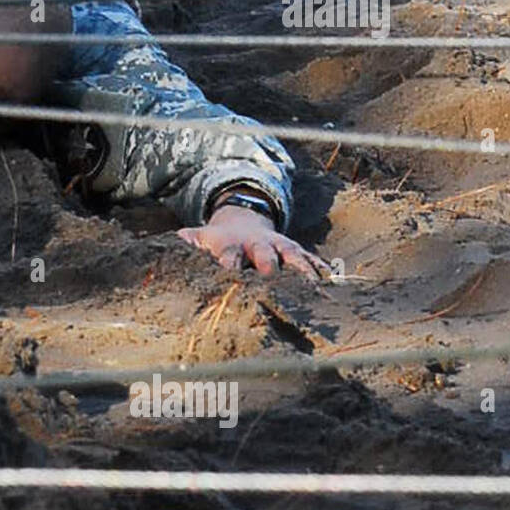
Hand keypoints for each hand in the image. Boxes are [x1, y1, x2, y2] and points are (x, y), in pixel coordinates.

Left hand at [177, 204, 329, 279]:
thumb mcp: (199, 239)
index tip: (230, 278)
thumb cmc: (217, 241)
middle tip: (273, 281)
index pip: (229, 257)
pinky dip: (324, 272)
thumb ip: (187, 243)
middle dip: (270, 268)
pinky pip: (315, 261)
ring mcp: (281, 248)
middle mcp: (259, 246)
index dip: (230, 267)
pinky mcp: (299, 252)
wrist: (243, 221)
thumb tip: (175, 243)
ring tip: (314, 287)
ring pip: (295, 259)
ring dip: (304, 272)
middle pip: (266, 256)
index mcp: (232, 246)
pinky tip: (335, 285)